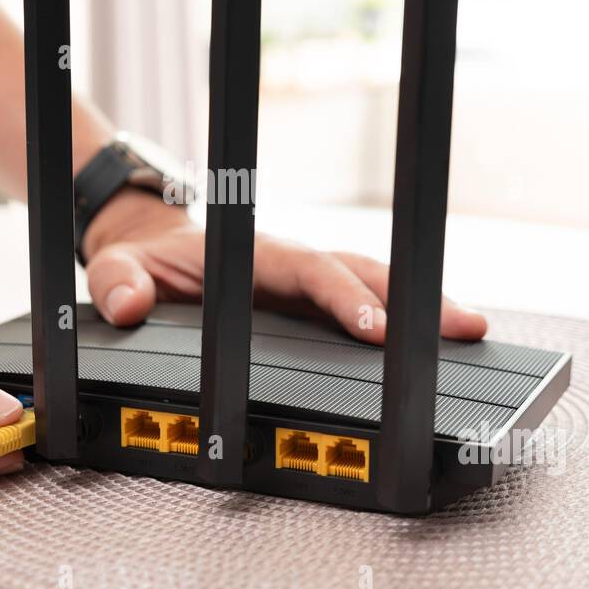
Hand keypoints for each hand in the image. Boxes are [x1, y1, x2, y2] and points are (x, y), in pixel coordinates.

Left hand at [80, 189, 487, 342]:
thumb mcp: (117, 267)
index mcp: (253, 256)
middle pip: (361, 274)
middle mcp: (289, 266)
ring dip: (421, 308)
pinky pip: (363, 307)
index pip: (308, 271)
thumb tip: (126, 307)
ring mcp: (303, 286)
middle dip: (413, 299)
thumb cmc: (144, 259)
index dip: (344, 298)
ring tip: (471, 333)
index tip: (375, 328)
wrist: (151, 245)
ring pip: (373, 286)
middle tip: (464, 327)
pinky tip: (436, 343)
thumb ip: (117, 283)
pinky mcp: (310, 305)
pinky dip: (402, 320)